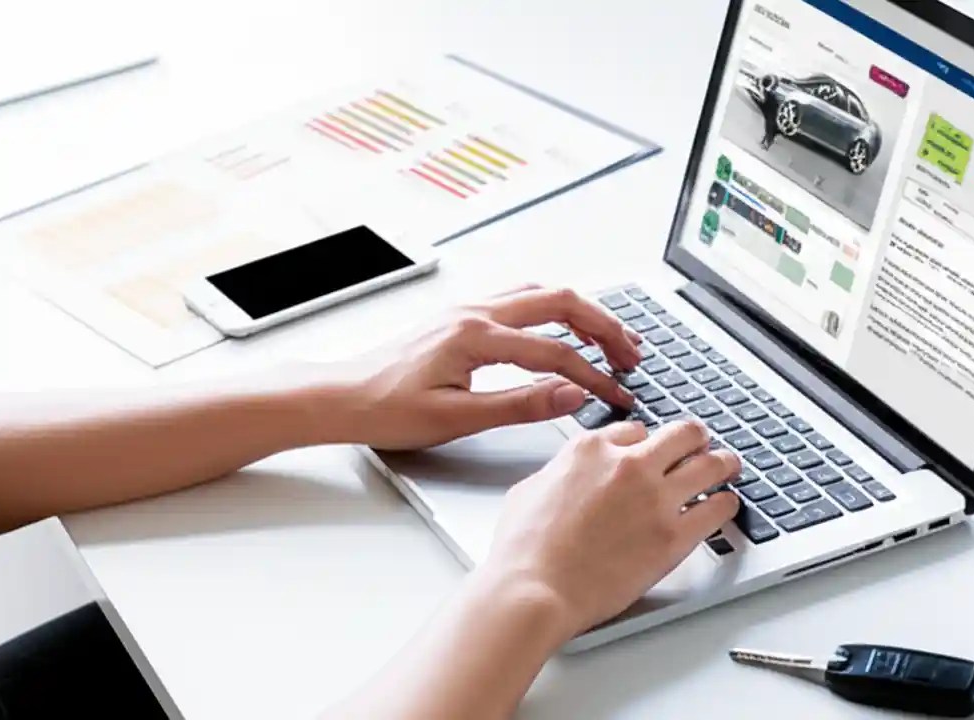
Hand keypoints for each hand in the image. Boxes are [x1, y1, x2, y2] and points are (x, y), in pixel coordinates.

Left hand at [337, 285, 640, 449]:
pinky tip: (565, 327)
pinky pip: (522, 299)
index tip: (618, 394)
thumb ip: (520, 405)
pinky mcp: (462, 318)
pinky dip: (555, 310)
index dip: (595, 375)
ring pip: (542, 294)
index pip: (556, 352)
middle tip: (633, 352)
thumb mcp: (457, 418)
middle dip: (604, 326)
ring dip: (582, 312)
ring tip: (611, 337)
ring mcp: (468, 310)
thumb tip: (571, 394)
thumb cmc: (386, 410)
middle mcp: (475, 313)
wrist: (340, 398)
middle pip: (560, 302)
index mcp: (476, 337)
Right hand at [480, 420, 741, 636]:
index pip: (637, 431)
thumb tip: (571, 474)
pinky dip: (726, 504)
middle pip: (682, 434)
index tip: (652, 454)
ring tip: (729, 466)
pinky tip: (726, 506)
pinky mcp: (674, 536)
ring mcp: (655, 499)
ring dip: (723, 463)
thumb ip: (562, 472)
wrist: (534, 589)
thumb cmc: (524, 549)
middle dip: (694, 438)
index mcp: (591, 449)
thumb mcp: (531, 488)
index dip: (647, 444)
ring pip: (710, 464)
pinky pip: (717, 509)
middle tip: (701, 446)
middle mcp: (628, 465)